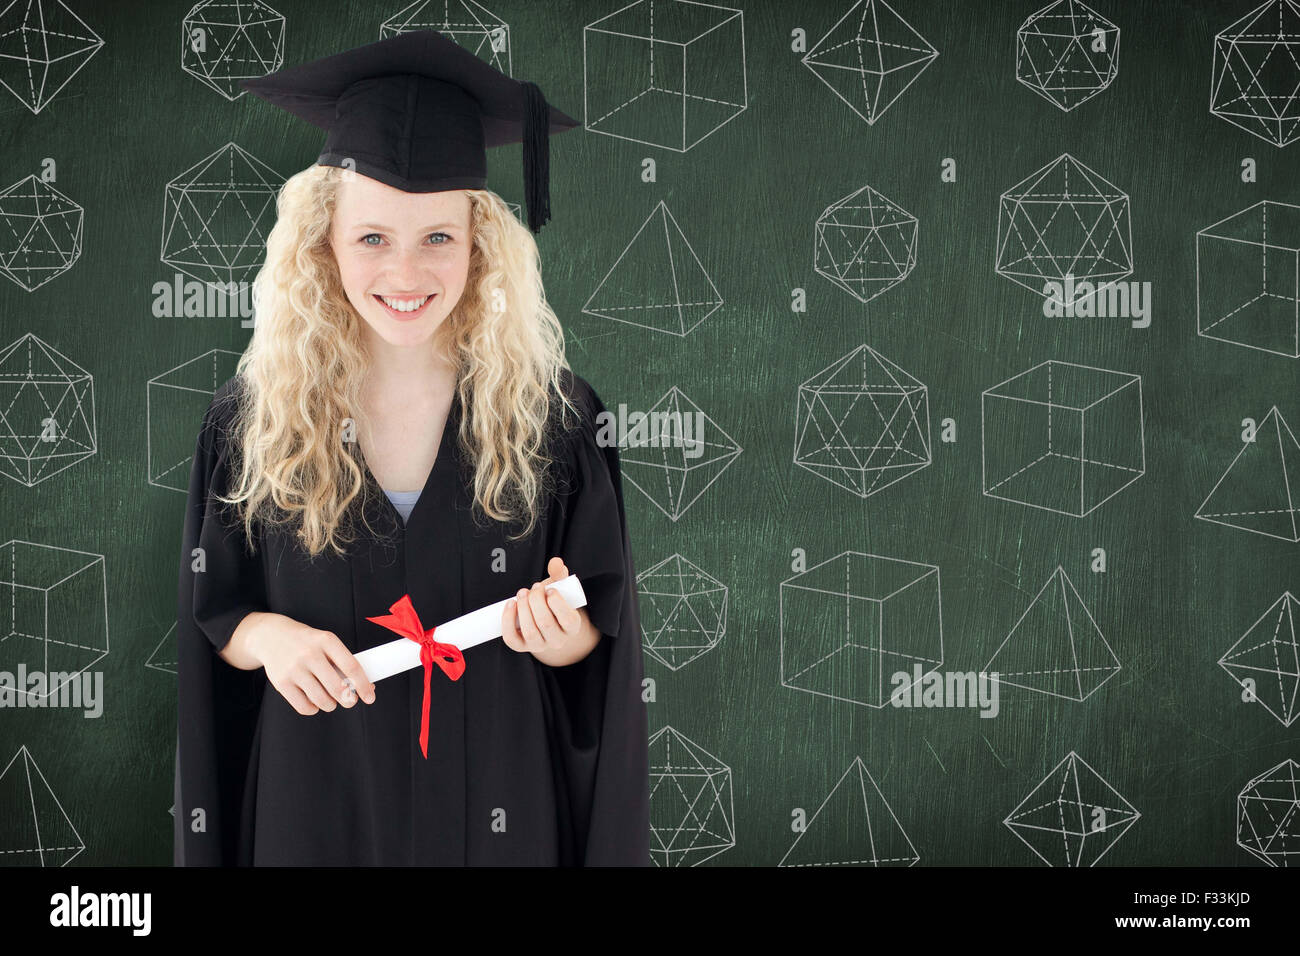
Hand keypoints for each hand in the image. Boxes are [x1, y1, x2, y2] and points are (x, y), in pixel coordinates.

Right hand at [230, 612, 376, 715]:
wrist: (270, 636)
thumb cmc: (306, 642)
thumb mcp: (325, 642)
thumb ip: (342, 661)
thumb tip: (364, 686)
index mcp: (327, 641)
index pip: (351, 667)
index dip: (363, 685)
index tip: (370, 697)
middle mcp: (310, 654)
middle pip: (338, 688)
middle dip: (348, 699)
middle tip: (350, 701)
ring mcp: (294, 669)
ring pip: (322, 700)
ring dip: (330, 705)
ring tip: (330, 699)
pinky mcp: (281, 682)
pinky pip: (304, 707)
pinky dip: (314, 708)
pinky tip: (314, 700)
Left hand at [501, 556, 598, 664]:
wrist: (545, 619)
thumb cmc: (553, 601)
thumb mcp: (560, 588)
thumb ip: (559, 574)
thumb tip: (555, 562)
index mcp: (572, 626)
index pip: (567, 619)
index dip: (556, 602)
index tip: (550, 590)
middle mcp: (558, 640)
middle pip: (545, 623)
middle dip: (536, 601)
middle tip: (534, 588)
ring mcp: (539, 645)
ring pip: (530, 632)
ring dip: (522, 609)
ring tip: (522, 593)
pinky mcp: (522, 646)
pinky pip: (512, 639)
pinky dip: (507, 621)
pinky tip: (510, 604)